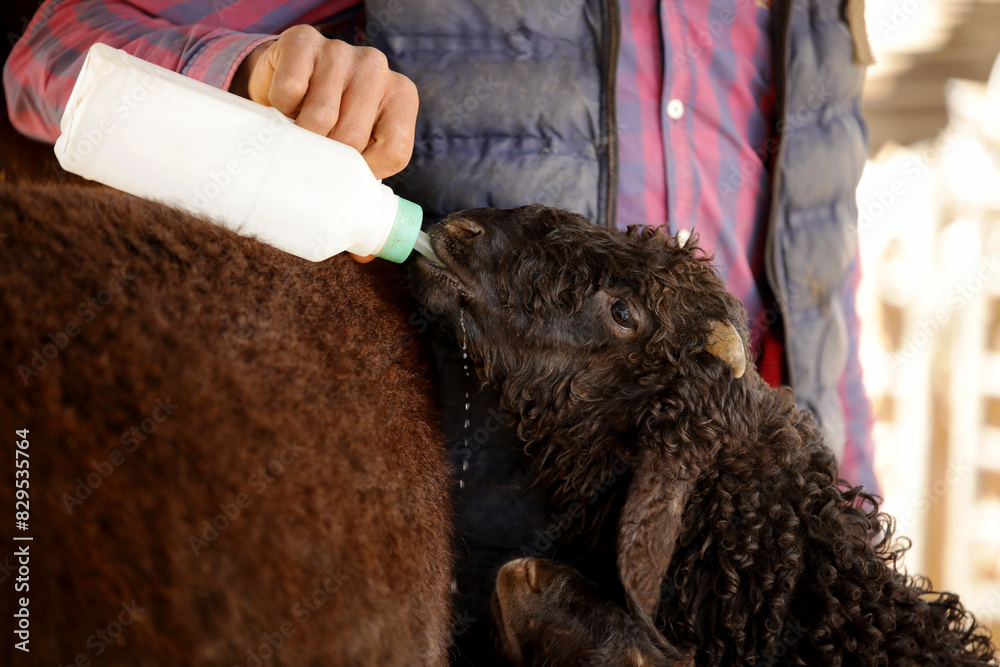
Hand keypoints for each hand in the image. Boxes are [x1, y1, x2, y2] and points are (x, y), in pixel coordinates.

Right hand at [231, 26, 418, 262]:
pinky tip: (282, 108)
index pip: (395, 151)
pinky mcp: (303, 40)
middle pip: (355, 137)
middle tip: (311, 160)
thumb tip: (365, 255)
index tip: (345, 181)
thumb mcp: (351, 159)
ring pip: (322, 114)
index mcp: (402, 98)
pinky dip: (280, 107)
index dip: (367, 175)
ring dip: (302, 136)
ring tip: (296, 136)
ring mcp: (342, 50)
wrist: (283, 79)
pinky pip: (291, 89)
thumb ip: (361, 198)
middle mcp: (379, 69)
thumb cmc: (326, 129)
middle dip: (329, 160)